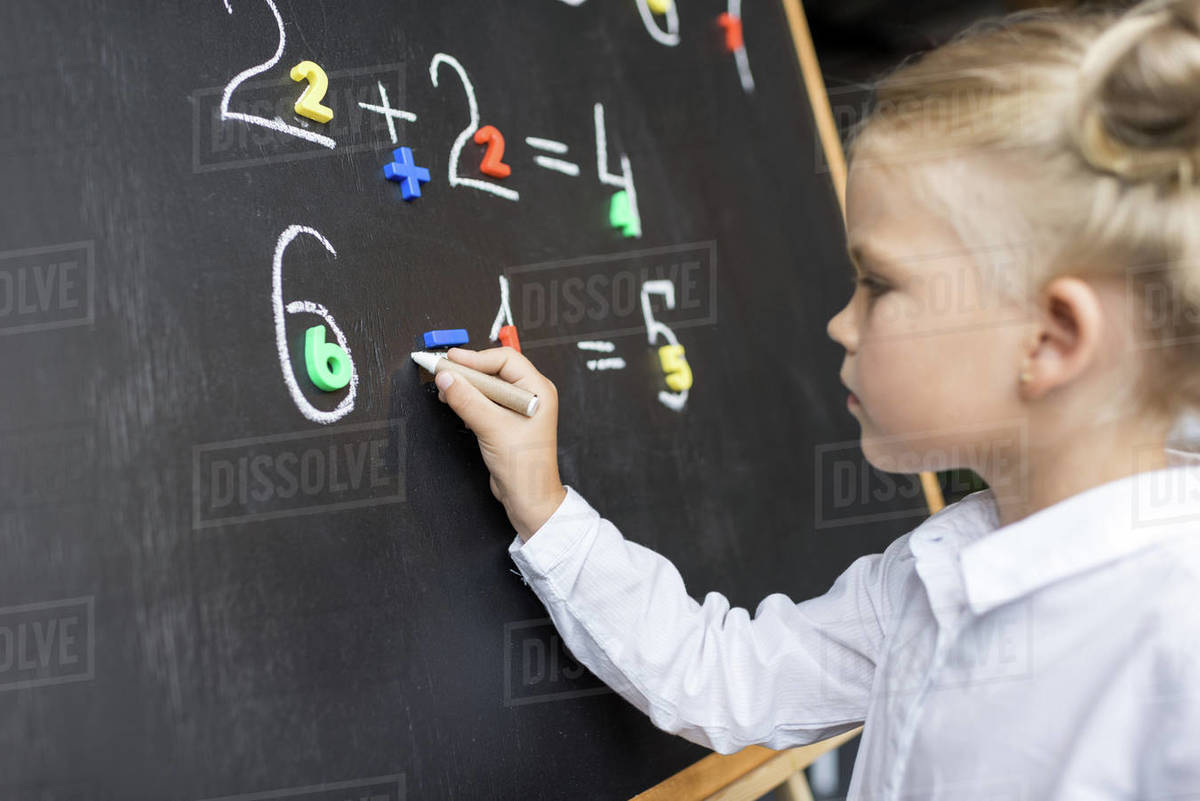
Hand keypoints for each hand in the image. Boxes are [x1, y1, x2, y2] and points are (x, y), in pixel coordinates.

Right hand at [434, 346, 566, 541]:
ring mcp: (517, 408)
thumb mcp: (493, 428)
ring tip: (445, 390)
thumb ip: (468, 401)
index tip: (451, 361)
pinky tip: (456, 404)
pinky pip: (484, 401)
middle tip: (442, 372)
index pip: (504, 360)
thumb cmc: (526, 468)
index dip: (475, 358)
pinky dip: (468, 400)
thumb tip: (447, 378)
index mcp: (538, 390)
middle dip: (467, 372)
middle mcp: (530, 395)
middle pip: (494, 370)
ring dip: (465, 386)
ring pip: (487, 385)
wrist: (528, 499)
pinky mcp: (505, 421)